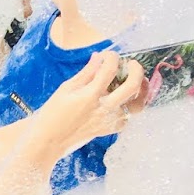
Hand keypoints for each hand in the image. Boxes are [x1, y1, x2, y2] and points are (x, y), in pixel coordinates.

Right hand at [31, 53, 145, 158]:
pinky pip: (130, 115)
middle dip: (136, 70)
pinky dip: (131, 104)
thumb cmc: (54, 113)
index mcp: (90, 95)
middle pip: (132, 86)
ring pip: (138, 104)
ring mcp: (111, 120)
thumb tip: (98, 57)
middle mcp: (105, 108)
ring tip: (139, 81)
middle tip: (131, 63)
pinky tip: (124, 98)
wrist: (51, 139)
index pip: (109, 70)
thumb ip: (86, 73)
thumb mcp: (66, 88)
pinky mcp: (112, 128)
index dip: (112, 58)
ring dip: (142, 90)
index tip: (108, 55)